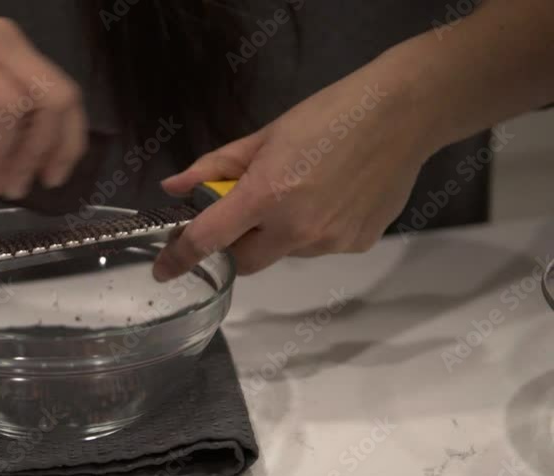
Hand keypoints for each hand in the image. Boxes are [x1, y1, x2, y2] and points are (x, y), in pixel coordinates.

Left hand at [152, 60, 433, 280]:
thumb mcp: (264, 135)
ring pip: (283, 253)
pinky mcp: (357, 244)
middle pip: (244, 262)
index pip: (207, 240)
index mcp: (265, 196)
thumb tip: (173, 187)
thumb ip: (215, 167)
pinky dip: (312, 230)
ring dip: (278, 234)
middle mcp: (296, 228)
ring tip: (302, 191)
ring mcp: (329, 241)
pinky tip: (331, 197)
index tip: (163, 271)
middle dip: (234, 246)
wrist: (403, 113)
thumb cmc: (328, 115)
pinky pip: (319, 247)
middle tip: (243, 215)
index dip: (179, 258)